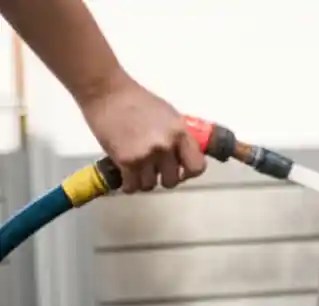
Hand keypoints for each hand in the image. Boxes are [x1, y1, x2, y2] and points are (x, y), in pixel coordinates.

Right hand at [78, 76, 205, 192]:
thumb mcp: (169, 115)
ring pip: (150, 185)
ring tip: (138, 170)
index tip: (181, 171)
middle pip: (172, 180)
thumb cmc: (136, 100)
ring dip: (144, 180)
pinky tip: (127, 177)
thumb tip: (184, 155)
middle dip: (163, 177)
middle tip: (154, 169)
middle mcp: (165, 146)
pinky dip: (129, 185)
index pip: (196, 166)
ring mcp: (146, 154)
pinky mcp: (125, 160)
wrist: (106, 91)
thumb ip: (178, 136)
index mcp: (180, 133)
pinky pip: (132, 186)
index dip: (189, 172)